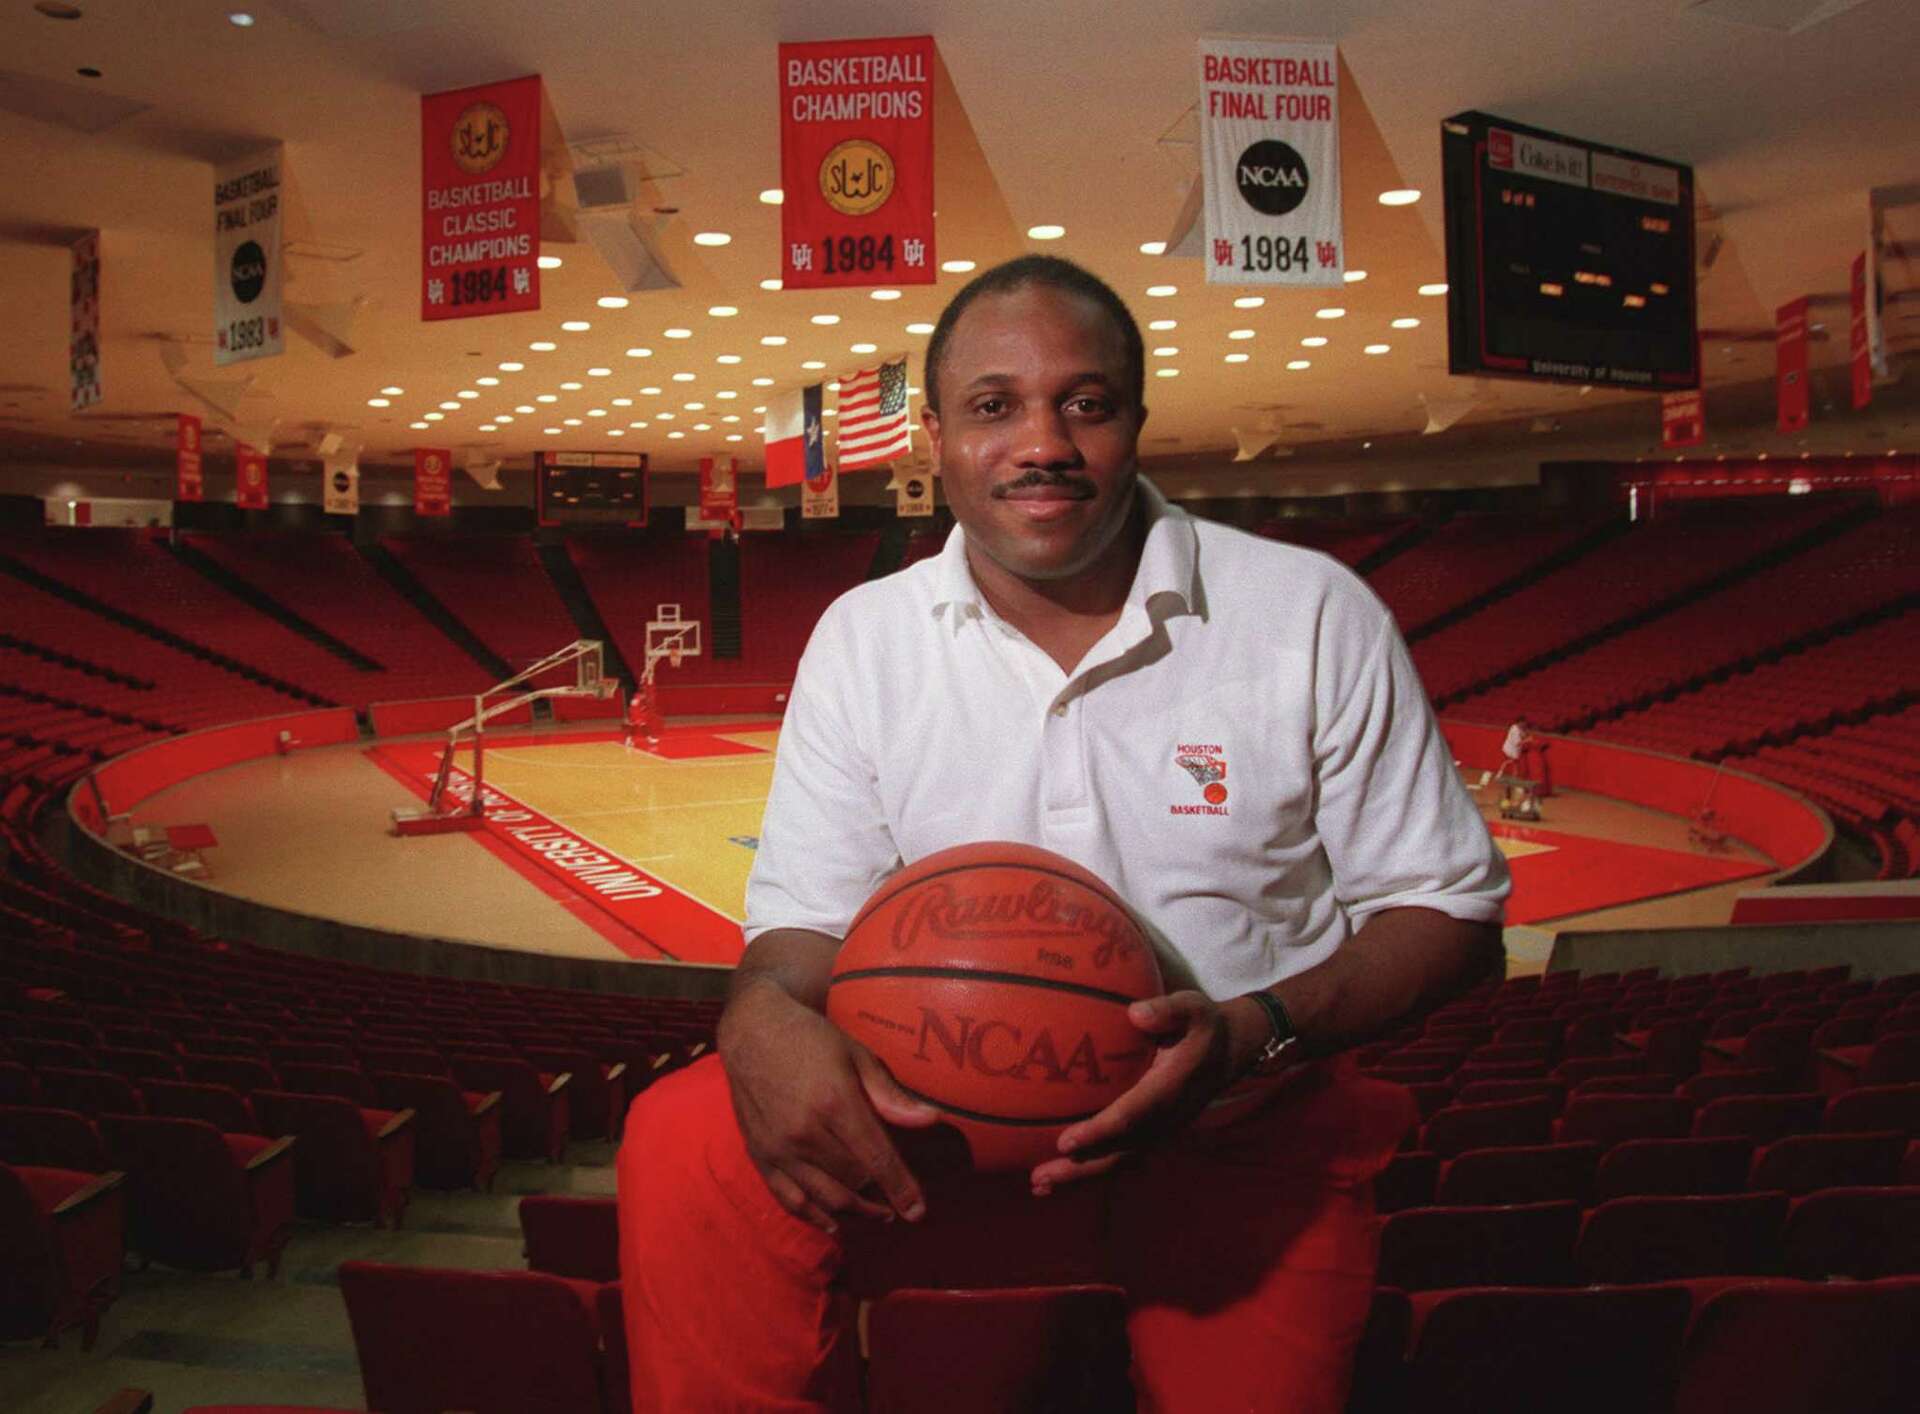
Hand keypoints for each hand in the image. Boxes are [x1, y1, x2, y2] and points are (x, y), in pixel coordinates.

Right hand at [718, 979, 939, 1233]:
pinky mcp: (759, 1154)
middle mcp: (804, 1132)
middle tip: (899, 1204)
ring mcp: (778, 1148)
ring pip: (823, 1197)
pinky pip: (789, 1198)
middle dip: (880, 1199)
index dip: (901, 1188)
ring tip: (877, 1215)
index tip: (918, 1211)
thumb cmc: (810, 1038)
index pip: (876, 1158)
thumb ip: (889, 1095)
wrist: (751, 1030)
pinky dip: (813, 1216)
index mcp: (834, 1103)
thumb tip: (931, 1120)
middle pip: (853, 1182)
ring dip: (854, 1213)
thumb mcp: (856, 1055)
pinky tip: (833, 1223)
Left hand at [1028, 990, 1266, 1194]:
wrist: (1232, 1050)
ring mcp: (1161, 1131)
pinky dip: (1092, 1171)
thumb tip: (1135, 1014)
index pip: (1131, 1116)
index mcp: (1170, 1090)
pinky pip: (1122, 1158)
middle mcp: (1165, 1119)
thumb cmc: (1203, 1025)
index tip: (1065, 1141)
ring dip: (1080, 1177)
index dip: (1099, 1131)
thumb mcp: (1192, 1008)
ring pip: (1119, 1162)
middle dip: (1080, 1168)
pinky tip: (1062, 1177)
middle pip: (1119, 1153)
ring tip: (1040, 1187)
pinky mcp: (1155, 1134)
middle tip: (1040, 1178)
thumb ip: (1167, 1010)